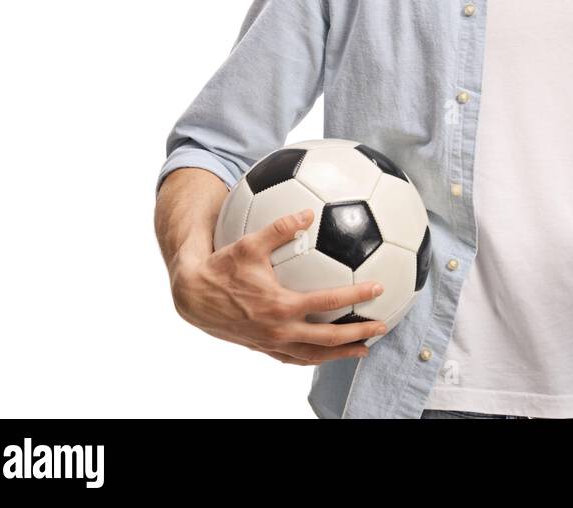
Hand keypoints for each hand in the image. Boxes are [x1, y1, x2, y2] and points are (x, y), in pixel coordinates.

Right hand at [170, 208, 389, 365]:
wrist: (191, 296)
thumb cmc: (221, 266)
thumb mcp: (248, 243)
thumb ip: (280, 229)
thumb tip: (307, 213)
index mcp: (280, 305)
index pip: (328, 301)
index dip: (356, 296)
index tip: (378, 289)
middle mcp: (278, 329)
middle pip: (328, 338)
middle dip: (357, 334)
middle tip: (381, 327)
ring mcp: (270, 342)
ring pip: (312, 355)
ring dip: (339, 353)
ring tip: (363, 349)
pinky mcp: (262, 348)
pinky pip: (293, 358)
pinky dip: (314, 357)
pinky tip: (326, 352)